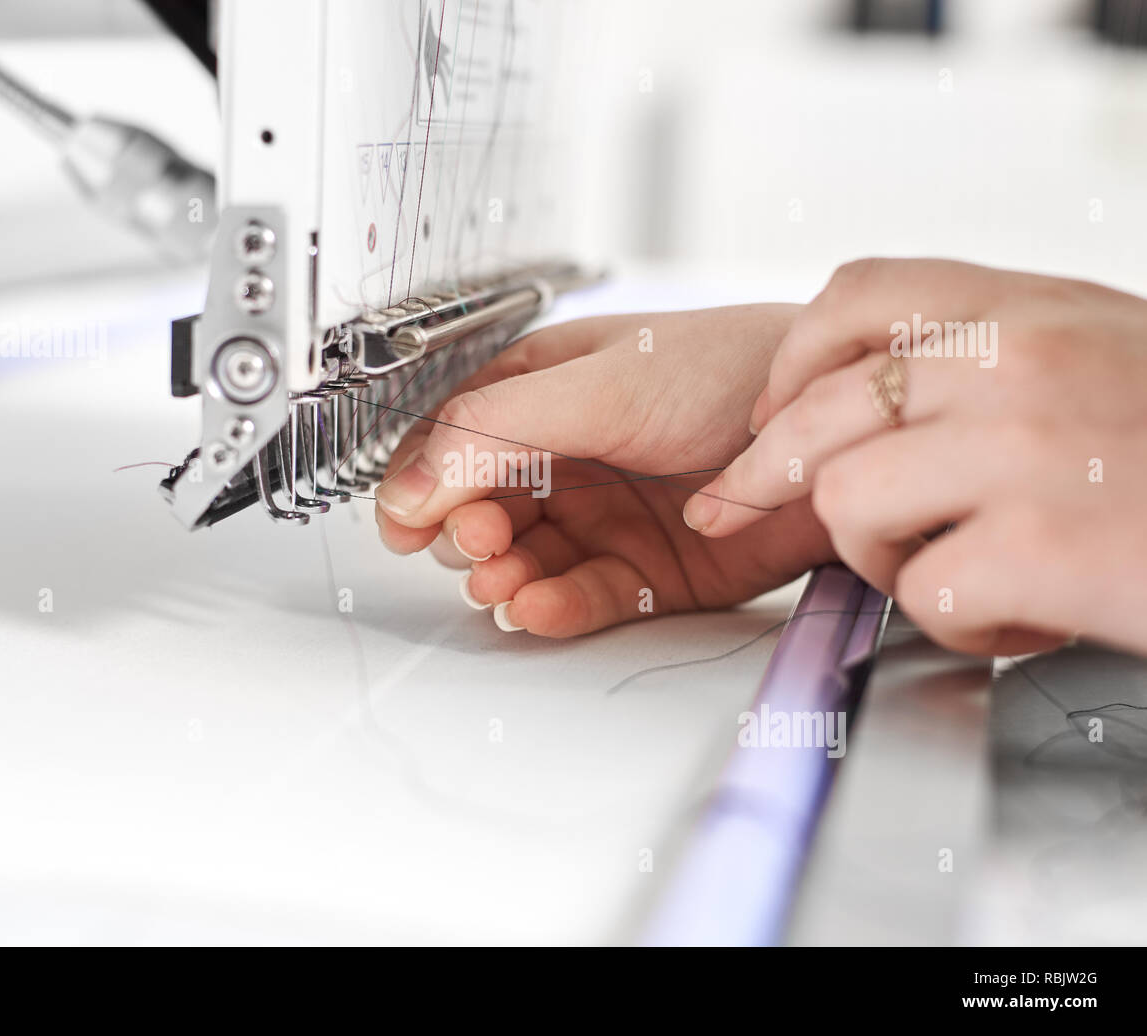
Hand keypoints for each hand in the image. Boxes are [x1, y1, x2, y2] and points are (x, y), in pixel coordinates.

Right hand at [373, 305, 835, 635]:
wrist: (836, 424)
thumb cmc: (733, 370)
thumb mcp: (601, 387)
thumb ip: (497, 433)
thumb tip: (408, 486)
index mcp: (541, 394)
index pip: (452, 446)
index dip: (422, 487)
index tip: (409, 523)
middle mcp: (566, 457)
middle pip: (479, 512)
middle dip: (469, 535)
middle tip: (481, 542)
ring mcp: (604, 516)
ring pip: (525, 562)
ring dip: (505, 578)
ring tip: (505, 585)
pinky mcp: (647, 571)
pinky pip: (581, 598)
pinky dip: (555, 608)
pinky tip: (539, 608)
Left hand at [686, 258, 1146, 656]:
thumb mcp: (1108, 361)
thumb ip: (997, 360)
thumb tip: (868, 397)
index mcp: (1039, 306)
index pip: (859, 293)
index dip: (789, 362)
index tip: (765, 417)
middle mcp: (1025, 358)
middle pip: (820, 413)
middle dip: (770, 480)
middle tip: (741, 513)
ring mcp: (1028, 447)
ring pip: (847, 503)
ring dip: (886, 557)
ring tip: (965, 569)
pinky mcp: (1043, 544)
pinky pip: (921, 591)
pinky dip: (964, 623)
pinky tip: (1027, 617)